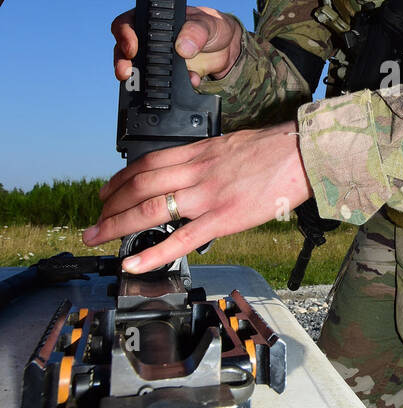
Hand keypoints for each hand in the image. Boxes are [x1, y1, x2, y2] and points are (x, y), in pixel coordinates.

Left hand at [81, 124, 313, 271]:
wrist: (303, 152)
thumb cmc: (275, 149)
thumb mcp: (231, 145)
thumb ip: (207, 160)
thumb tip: (192, 173)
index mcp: (199, 152)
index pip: (147, 164)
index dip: (121, 179)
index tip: (108, 191)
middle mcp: (196, 171)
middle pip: (140, 186)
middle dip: (110, 205)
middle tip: (93, 221)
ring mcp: (208, 195)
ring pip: (150, 208)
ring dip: (117, 224)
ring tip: (97, 237)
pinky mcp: (223, 218)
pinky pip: (181, 239)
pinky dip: (153, 253)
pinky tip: (133, 262)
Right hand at [112, 5, 242, 87]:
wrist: (228, 49)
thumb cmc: (213, 27)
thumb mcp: (208, 23)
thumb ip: (197, 31)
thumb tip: (182, 48)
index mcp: (152, 19)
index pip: (127, 24)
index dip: (124, 35)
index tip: (132, 49)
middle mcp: (147, 40)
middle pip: (123, 51)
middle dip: (121, 63)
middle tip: (126, 73)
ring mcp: (154, 61)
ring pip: (135, 72)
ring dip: (137, 82)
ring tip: (145, 88)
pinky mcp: (165, 79)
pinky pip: (158, 87)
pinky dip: (171, 90)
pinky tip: (190, 83)